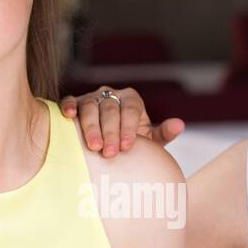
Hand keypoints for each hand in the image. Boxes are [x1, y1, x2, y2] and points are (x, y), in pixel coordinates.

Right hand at [59, 85, 185, 156]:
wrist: (112, 145)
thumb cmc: (131, 142)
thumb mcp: (149, 140)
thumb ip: (163, 134)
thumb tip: (179, 125)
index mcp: (131, 99)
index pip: (130, 110)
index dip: (128, 127)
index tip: (127, 146)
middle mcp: (111, 95)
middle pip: (109, 109)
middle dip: (110, 131)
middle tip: (109, 152)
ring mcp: (91, 98)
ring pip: (90, 107)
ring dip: (90, 126)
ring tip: (93, 146)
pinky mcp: (75, 103)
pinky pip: (70, 101)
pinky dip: (68, 106)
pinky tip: (68, 116)